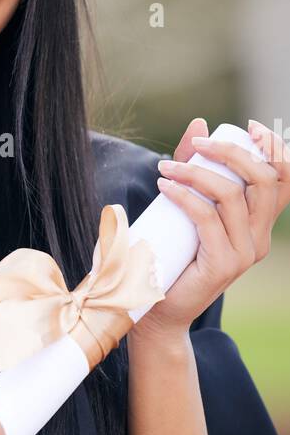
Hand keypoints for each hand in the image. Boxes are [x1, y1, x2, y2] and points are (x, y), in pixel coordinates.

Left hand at [132, 117, 289, 340]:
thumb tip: (199, 123)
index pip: (284, 180)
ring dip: (197, 172)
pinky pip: (209, 218)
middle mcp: (259, 239)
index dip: (275, 149)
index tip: (248, 126)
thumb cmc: (170, 257)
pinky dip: (186, 196)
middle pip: (265, 180)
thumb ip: (193, 166)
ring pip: (234, 195)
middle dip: (233, 152)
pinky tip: (165, 187)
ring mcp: (244, 254)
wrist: (157, 311)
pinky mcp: (223, 265)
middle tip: (196, 144)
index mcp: (259, 225)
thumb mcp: (184, 205)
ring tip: (164, 168)